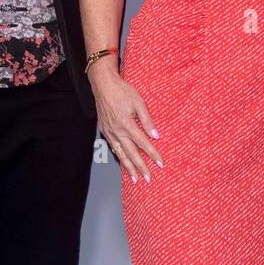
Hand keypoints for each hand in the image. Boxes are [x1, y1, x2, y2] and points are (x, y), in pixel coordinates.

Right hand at [89, 60, 161, 182]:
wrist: (103, 85)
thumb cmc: (122, 91)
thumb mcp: (139, 103)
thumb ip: (147, 120)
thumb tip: (156, 135)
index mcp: (126, 124)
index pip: (143, 143)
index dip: (152, 154)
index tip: (160, 163)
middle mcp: (117, 131)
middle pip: (131, 153)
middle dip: (140, 167)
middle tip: (148, 178)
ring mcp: (109, 132)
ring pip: (120, 154)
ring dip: (128, 167)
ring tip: (134, 178)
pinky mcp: (104, 130)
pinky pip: (113, 147)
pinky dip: (119, 157)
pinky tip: (123, 162)